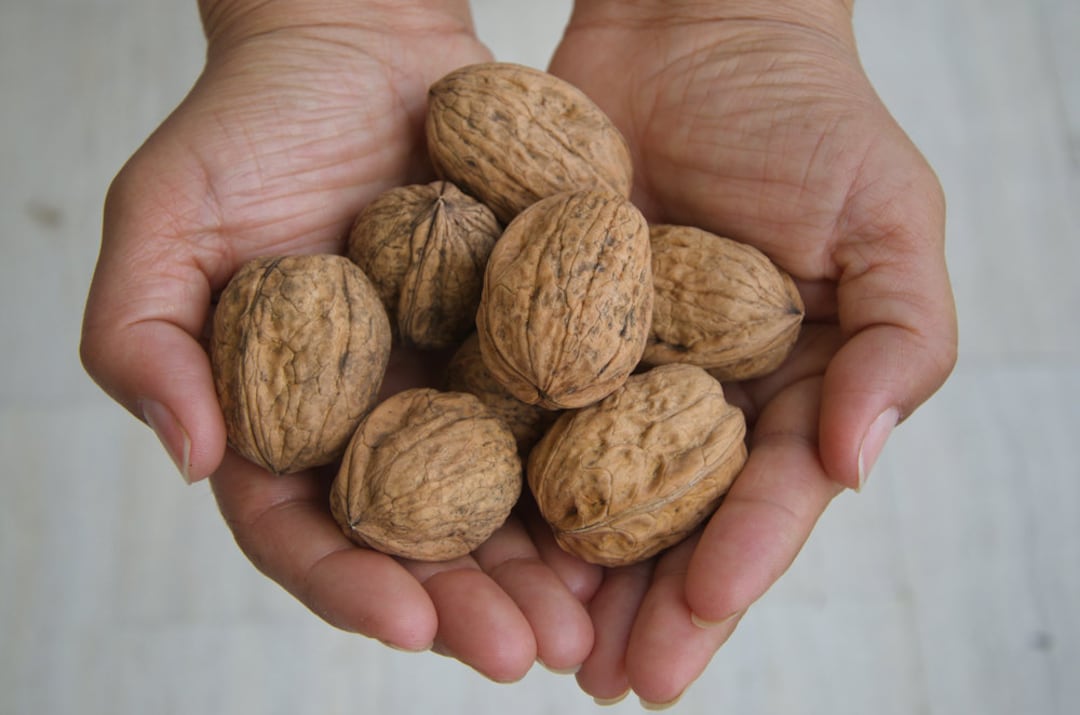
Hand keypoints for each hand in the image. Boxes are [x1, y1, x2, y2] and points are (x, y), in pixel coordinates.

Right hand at [80, 0, 599, 680]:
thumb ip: (141, 336)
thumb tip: (190, 453)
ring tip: (592, 613)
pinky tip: (645, 504)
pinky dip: (600, 458)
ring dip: (546, 562)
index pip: (307, 528)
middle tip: (527, 651)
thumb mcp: (165, 218)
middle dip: (470, 601)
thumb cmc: (248, 125)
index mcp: (288, 419)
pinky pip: (566, 405)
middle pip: (421, 537)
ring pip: (503, 494)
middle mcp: (379, 418)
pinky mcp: (526, 335)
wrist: (358, 46)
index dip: (351, 584)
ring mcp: (457, 382)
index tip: (408, 624)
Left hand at [548, 0, 956, 703]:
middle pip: (667, 518)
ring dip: (560, 567)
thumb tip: (858, 467)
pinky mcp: (534, 324)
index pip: (764, 499)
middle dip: (642, 603)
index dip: (736, 564)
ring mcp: (608, 366)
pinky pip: (513, 405)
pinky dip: (495, 468)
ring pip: (582, 483)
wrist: (695, 27)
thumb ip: (901, 342)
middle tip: (608, 681)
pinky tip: (470, 530)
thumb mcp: (889, 221)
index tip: (693, 623)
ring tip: (533, 641)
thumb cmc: (811, 117)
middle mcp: (692, 394)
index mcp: (784, 389)